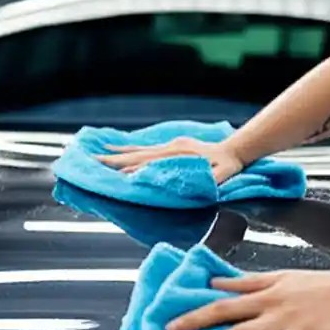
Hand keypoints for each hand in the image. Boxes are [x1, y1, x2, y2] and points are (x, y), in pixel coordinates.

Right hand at [95, 137, 245, 183]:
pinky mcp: (172, 145)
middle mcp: (170, 149)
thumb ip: (208, 180)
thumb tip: (191, 184)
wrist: (235, 149)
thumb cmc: (228, 166)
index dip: (131, 170)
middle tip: (94, 161)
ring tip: (99, 154)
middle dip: (115, 160)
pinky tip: (118, 148)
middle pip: (137, 155)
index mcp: (178, 156)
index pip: (149, 164)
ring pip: (138, 150)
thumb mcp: (221, 176)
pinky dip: (130, 148)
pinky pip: (145, 148)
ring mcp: (170, 146)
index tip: (113, 176)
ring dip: (118, 153)